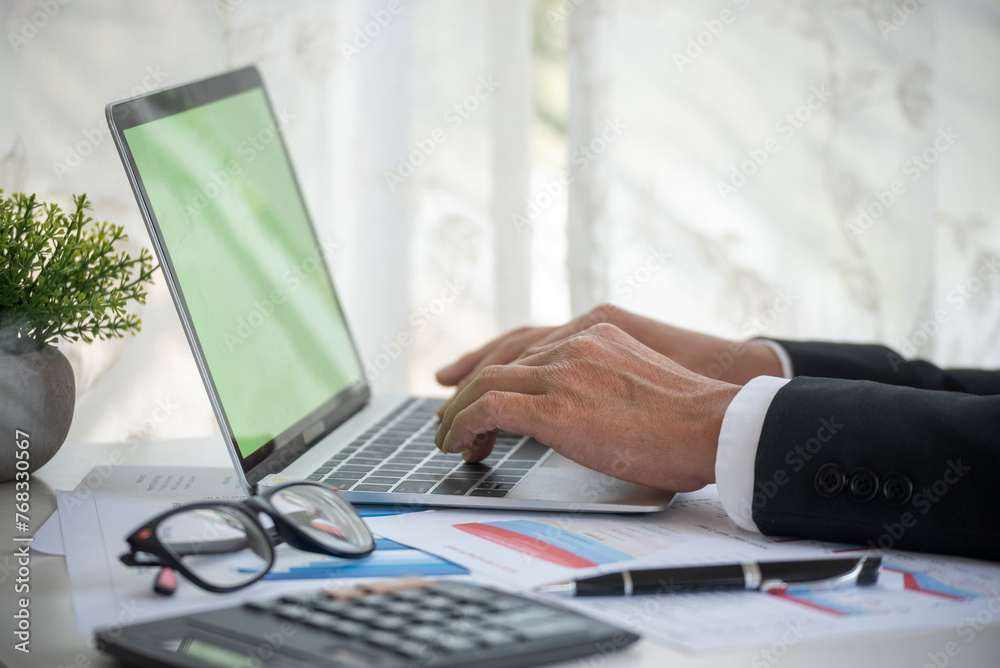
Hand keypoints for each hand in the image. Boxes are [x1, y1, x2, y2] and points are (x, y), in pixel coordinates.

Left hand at [435, 304, 780, 416]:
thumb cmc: (693, 422)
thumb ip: (607, 383)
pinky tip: (460, 445)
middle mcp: (575, 343)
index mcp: (597, 334)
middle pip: (501, 360)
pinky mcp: (554, 404)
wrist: (716, 426)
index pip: (527, 343)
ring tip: (451, 439)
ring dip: (461, 412)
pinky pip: (488, 407)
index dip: (490, 362)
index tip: (467, 380)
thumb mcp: (643, 384)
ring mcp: (563, 370)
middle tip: (449, 417)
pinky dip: (465, 424)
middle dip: (468, 389)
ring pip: (487, 382)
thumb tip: (587, 414)